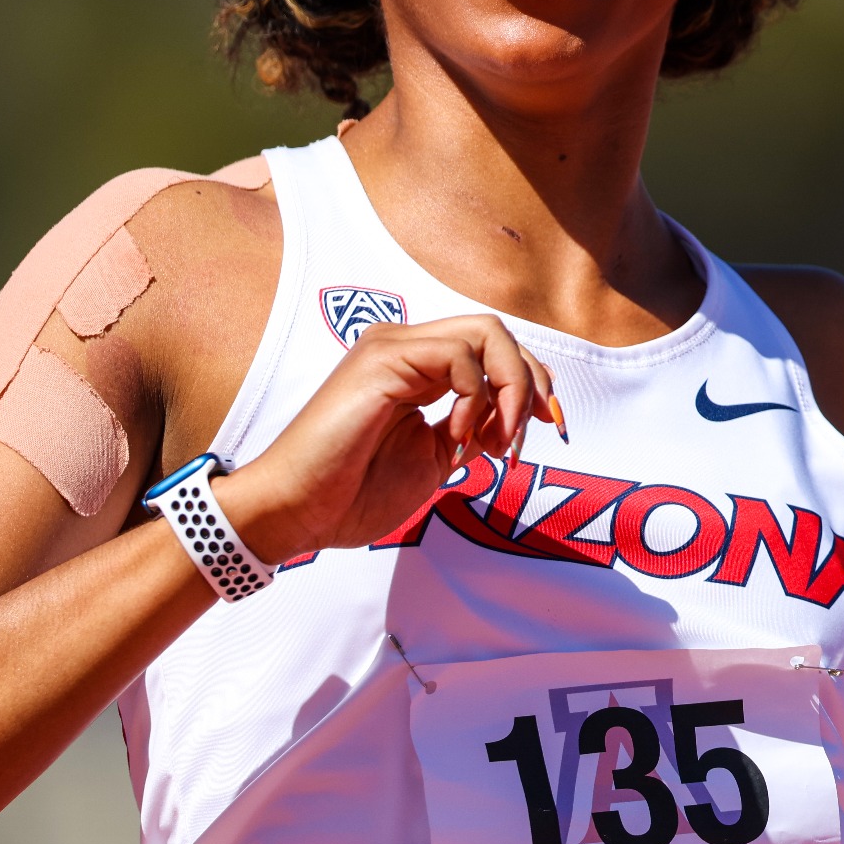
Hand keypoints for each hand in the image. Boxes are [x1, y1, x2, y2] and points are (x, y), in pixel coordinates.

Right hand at [217, 315, 552, 563]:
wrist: (296, 511)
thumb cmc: (352, 493)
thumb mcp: (432, 459)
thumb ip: (469, 430)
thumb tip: (510, 420)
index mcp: (415, 368)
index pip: (490, 348)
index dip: (530, 382)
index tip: (546, 427)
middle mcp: (404, 347)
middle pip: (495, 331)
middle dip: (529, 382)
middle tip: (524, 440)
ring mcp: (392, 347)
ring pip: (486, 333)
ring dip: (508, 392)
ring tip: (494, 446)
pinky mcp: (383, 359)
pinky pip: (459, 356)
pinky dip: (475, 399)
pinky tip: (456, 440)